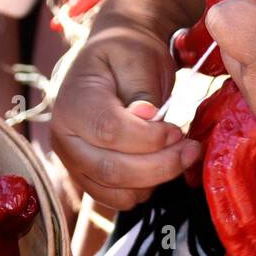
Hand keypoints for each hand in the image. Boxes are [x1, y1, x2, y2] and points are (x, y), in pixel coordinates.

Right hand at [51, 17, 200, 211]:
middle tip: (190, 149)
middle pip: (113, 170)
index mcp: (72, 103)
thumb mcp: (138, 58)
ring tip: (180, 154)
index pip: (110, 132)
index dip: (150, 138)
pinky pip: (120, 200)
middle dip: (161, 165)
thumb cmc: (127, 55)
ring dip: (158, 180)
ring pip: (119, 191)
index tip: (177, 130)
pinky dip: (147, 189)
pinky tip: (161, 165)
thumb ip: (142, 90)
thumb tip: (147, 118)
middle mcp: (65, 138)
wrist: (115, 61)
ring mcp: (74, 163)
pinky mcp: (90, 179)